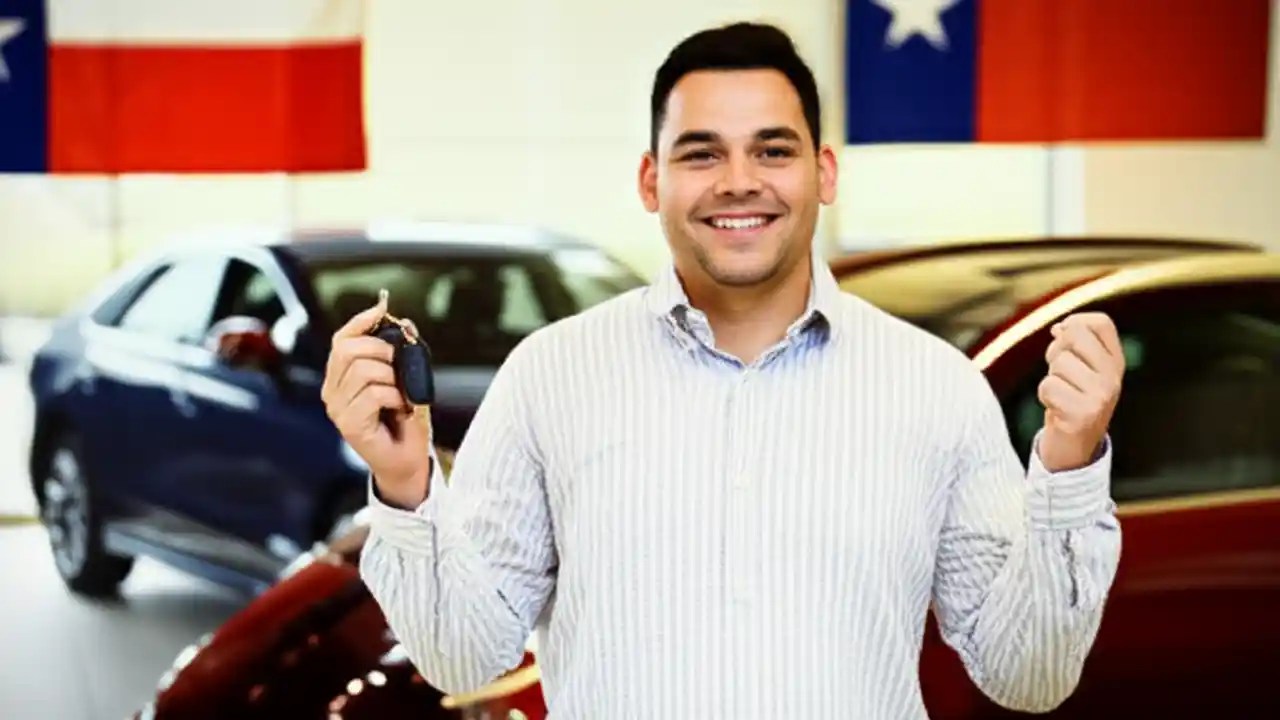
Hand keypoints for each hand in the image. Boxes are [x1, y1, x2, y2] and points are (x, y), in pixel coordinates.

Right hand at [321, 291, 432, 507]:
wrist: (407, 460)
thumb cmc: (404, 420)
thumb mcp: (403, 379)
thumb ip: (400, 352)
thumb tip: (404, 323)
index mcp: (340, 377)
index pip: (342, 339)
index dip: (361, 321)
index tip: (382, 309)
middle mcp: (332, 391)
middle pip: (348, 349)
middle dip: (382, 351)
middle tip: (399, 369)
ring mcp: (337, 409)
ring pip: (364, 370)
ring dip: (392, 379)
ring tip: (399, 396)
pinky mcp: (349, 424)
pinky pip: (374, 393)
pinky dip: (395, 396)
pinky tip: (399, 408)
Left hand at [1036, 312, 1124, 472]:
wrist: (1072, 449)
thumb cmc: (1070, 402)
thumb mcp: (1078, 369)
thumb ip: (1072, 345)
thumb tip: (1060, 328)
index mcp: (1115, 363)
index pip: (1099, 323)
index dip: (1074, 324)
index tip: (1064, 340)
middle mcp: (1113, 378)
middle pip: (1074, 336)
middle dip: (1056, 352)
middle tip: (1060, 375)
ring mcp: (1101, 396)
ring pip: (1059, 363)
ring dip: (1050, 378)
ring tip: (1061, 395)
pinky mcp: (1083, 414)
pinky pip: (1048, 386)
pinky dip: (1045, 397)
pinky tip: (1057, 410)